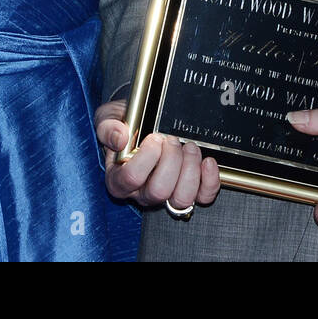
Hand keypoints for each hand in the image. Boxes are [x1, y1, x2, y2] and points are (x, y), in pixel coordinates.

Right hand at [95, 100, 221, 210]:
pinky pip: (203, 197)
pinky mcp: (190, 191)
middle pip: (159, 191)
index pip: (131, 179)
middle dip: (171, 161)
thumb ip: (107, 126)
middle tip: (172, 140)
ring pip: (181, 199)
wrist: (145, 122)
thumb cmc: (126, 124)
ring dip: (190, 170)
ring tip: (190, 147)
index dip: (146, 157)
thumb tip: (119, 137)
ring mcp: (167, 194)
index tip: (154, 138)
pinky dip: (210, 180)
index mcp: (119, 179)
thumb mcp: (109, 119)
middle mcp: (142, 192)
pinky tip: (207, 161)